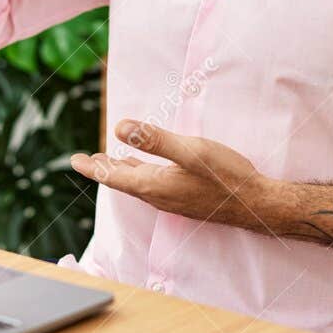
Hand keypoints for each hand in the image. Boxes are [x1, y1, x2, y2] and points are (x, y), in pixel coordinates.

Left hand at [70, 118, 268, 226]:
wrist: (258, 205)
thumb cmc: (227, 177)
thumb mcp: (191, 151)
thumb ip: (155, 140)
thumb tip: (120, 127)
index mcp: (154, 185)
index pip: (114, 175)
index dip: (93, 166)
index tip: (74, 160)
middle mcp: (159, 196)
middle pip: (122, 181)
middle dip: (103, 169)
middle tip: (84, 160)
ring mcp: (173, 200)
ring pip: (138, 184)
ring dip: (121, 171)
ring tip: (108, 162)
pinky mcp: (185, 198)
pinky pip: (153, 186)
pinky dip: (141, 174)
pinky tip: (147, 170)